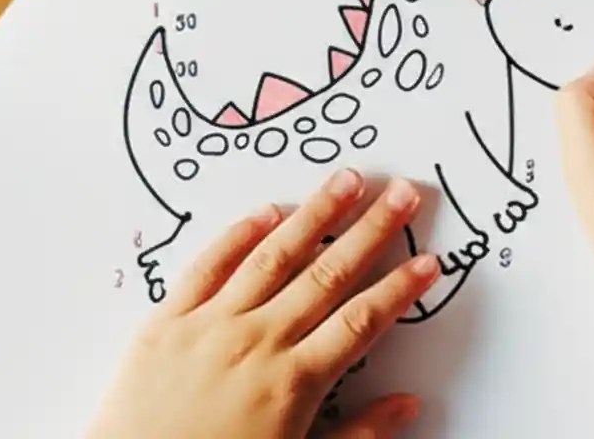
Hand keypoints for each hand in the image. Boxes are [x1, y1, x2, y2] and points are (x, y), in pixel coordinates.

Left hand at [88, 170, 440, 438]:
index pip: (362, 321)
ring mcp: (209, 327)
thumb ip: (359, 435)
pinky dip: (238, 236)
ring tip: (346, 180)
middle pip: (328, 274)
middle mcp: (256, 343)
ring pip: (274, 256)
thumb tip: (407, 406)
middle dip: (372, 230)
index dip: (400, 288)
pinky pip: (206, 267)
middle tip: (402, 193)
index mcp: (293, 382)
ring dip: (315, 214)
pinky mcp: (165, 323)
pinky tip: (265, 212)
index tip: (427, 262)